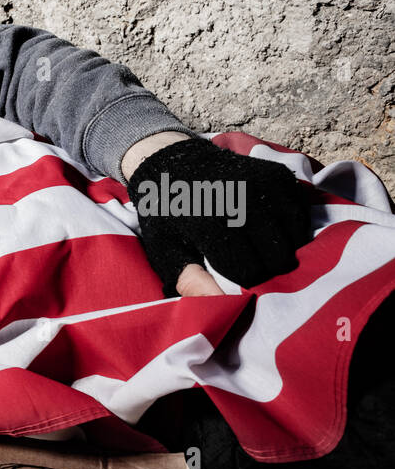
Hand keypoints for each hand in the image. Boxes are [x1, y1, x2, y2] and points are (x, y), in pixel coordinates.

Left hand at [123, 135, 312, 296]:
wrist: (174, 163)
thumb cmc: (168, 215)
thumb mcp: (166, 251)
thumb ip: (190, 280)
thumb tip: (217, 305)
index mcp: (210, 224)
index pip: (250, 272)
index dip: (243, 283)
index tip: (231, 277)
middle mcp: (242, 202)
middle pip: (278, 257)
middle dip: (267, 269)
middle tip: (249, 264)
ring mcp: (264, 185)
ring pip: (296, 238)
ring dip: (282, 250)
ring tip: (261, 250)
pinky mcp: (279, 175)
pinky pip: (301, 215)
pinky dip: (291, 229)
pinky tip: (271, 230)